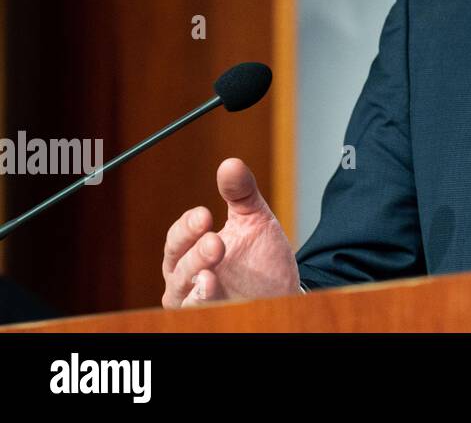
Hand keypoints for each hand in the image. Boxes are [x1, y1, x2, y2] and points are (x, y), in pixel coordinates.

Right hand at [161, 157, 299, 307]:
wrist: (283, 290)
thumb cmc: (260, 255)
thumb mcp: (254, 219)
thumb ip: (241, 193)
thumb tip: (231, 163)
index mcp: (190, 251)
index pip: (178, 237)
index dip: (188, 226)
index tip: (205, 214)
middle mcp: (186, 278)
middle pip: (178, 263)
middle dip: (194, 250)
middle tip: (214, 239)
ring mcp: (198, 301)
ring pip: (184, 292)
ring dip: (197, 276)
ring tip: (211, 262)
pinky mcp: (213, 316)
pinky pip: (198, 312)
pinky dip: (202, 300)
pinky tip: (211, 285)